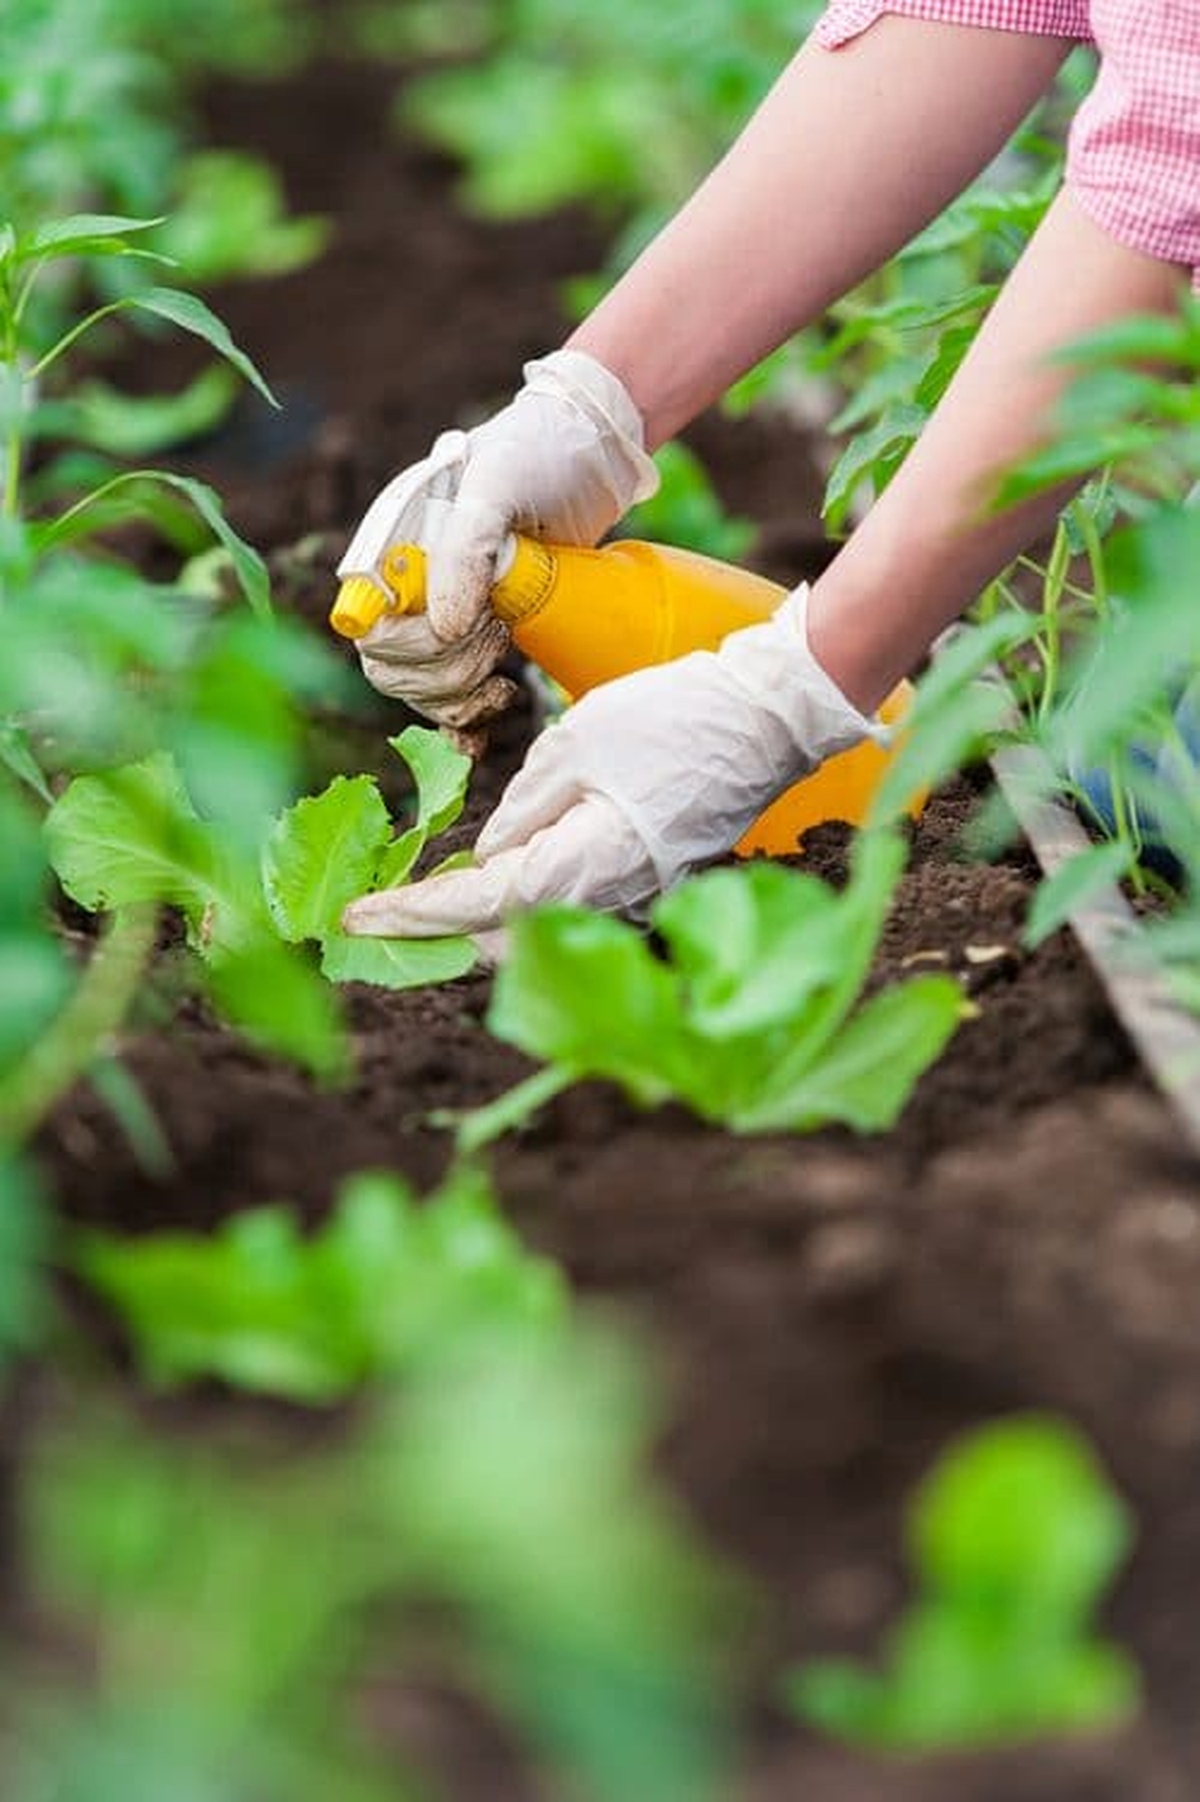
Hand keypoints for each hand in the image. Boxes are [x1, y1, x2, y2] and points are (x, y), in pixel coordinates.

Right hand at [338, 349, 657, 735]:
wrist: (590, 452)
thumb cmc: (538, 450)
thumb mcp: (497, 485)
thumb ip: (463, 550)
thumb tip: (443, 629)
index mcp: (393, 544)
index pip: (368, 623)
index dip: (408, 645)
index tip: (466, 629)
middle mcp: (409, 580)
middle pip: (392, 666)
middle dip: (445, 670)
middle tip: (498, 638)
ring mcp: (444, 608)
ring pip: (422, 686)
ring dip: (461, 692)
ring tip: (507, 654)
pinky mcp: (479, 630)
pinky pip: (451, 693)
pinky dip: (462, 720)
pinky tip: (480, 733)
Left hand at [341, 586, 880, 938]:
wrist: (769, 719)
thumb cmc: (671, 719)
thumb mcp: (574, 744)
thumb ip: (523, 807)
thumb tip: (493, 853)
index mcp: (583, 865)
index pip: (476, 904)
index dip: (411, 914)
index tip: (354, 919)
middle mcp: (611, 900)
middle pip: (506, 934)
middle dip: (444, 926)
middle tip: (389, 902)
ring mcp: (640, 897)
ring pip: (542, 923)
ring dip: (487, 912)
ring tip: (437, 884)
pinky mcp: (656, 881)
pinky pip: (579, 901)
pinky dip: (534, 893)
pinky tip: (510, 863)